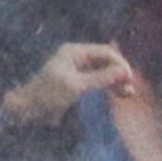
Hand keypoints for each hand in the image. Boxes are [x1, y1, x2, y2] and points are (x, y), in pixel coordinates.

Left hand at [1, 42, 139, 122]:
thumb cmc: (49, 94)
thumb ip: (101, 78)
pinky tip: (121, 94)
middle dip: (120, 73)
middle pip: (107, 61)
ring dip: (117, 81)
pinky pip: (100, 81)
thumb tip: (123, 72)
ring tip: (129, 94)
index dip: (120, 64)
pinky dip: (110, 87)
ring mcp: (79, 70)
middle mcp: (78, 57)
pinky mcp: (80, 82)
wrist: (30, 108)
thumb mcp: (76, 85)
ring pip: (105, 72)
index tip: (129, 78)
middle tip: (131, 87)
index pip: (105, 52)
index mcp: (75, 52)